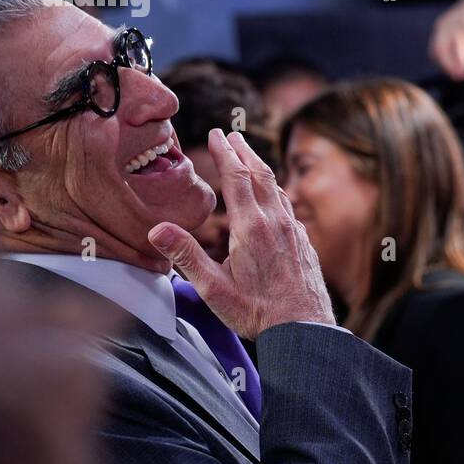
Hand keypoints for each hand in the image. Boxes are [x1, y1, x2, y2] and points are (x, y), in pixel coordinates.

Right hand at [148, 129, 333, 338]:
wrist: (306, 329)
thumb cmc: (258, 313)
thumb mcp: (213, 289)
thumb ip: (185, 256)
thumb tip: (157, 230)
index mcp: (251, 227)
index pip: (236, 178)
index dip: (225, 154)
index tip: (215, 134)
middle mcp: (275, 222)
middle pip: (259, 175)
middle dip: (243, 152)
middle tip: (231, 134)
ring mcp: (293, 230)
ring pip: (276, 188)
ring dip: (260, 167)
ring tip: (248, 156)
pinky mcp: (303, 241)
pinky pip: (287, 205)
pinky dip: (274, 189)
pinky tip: (271, 195)